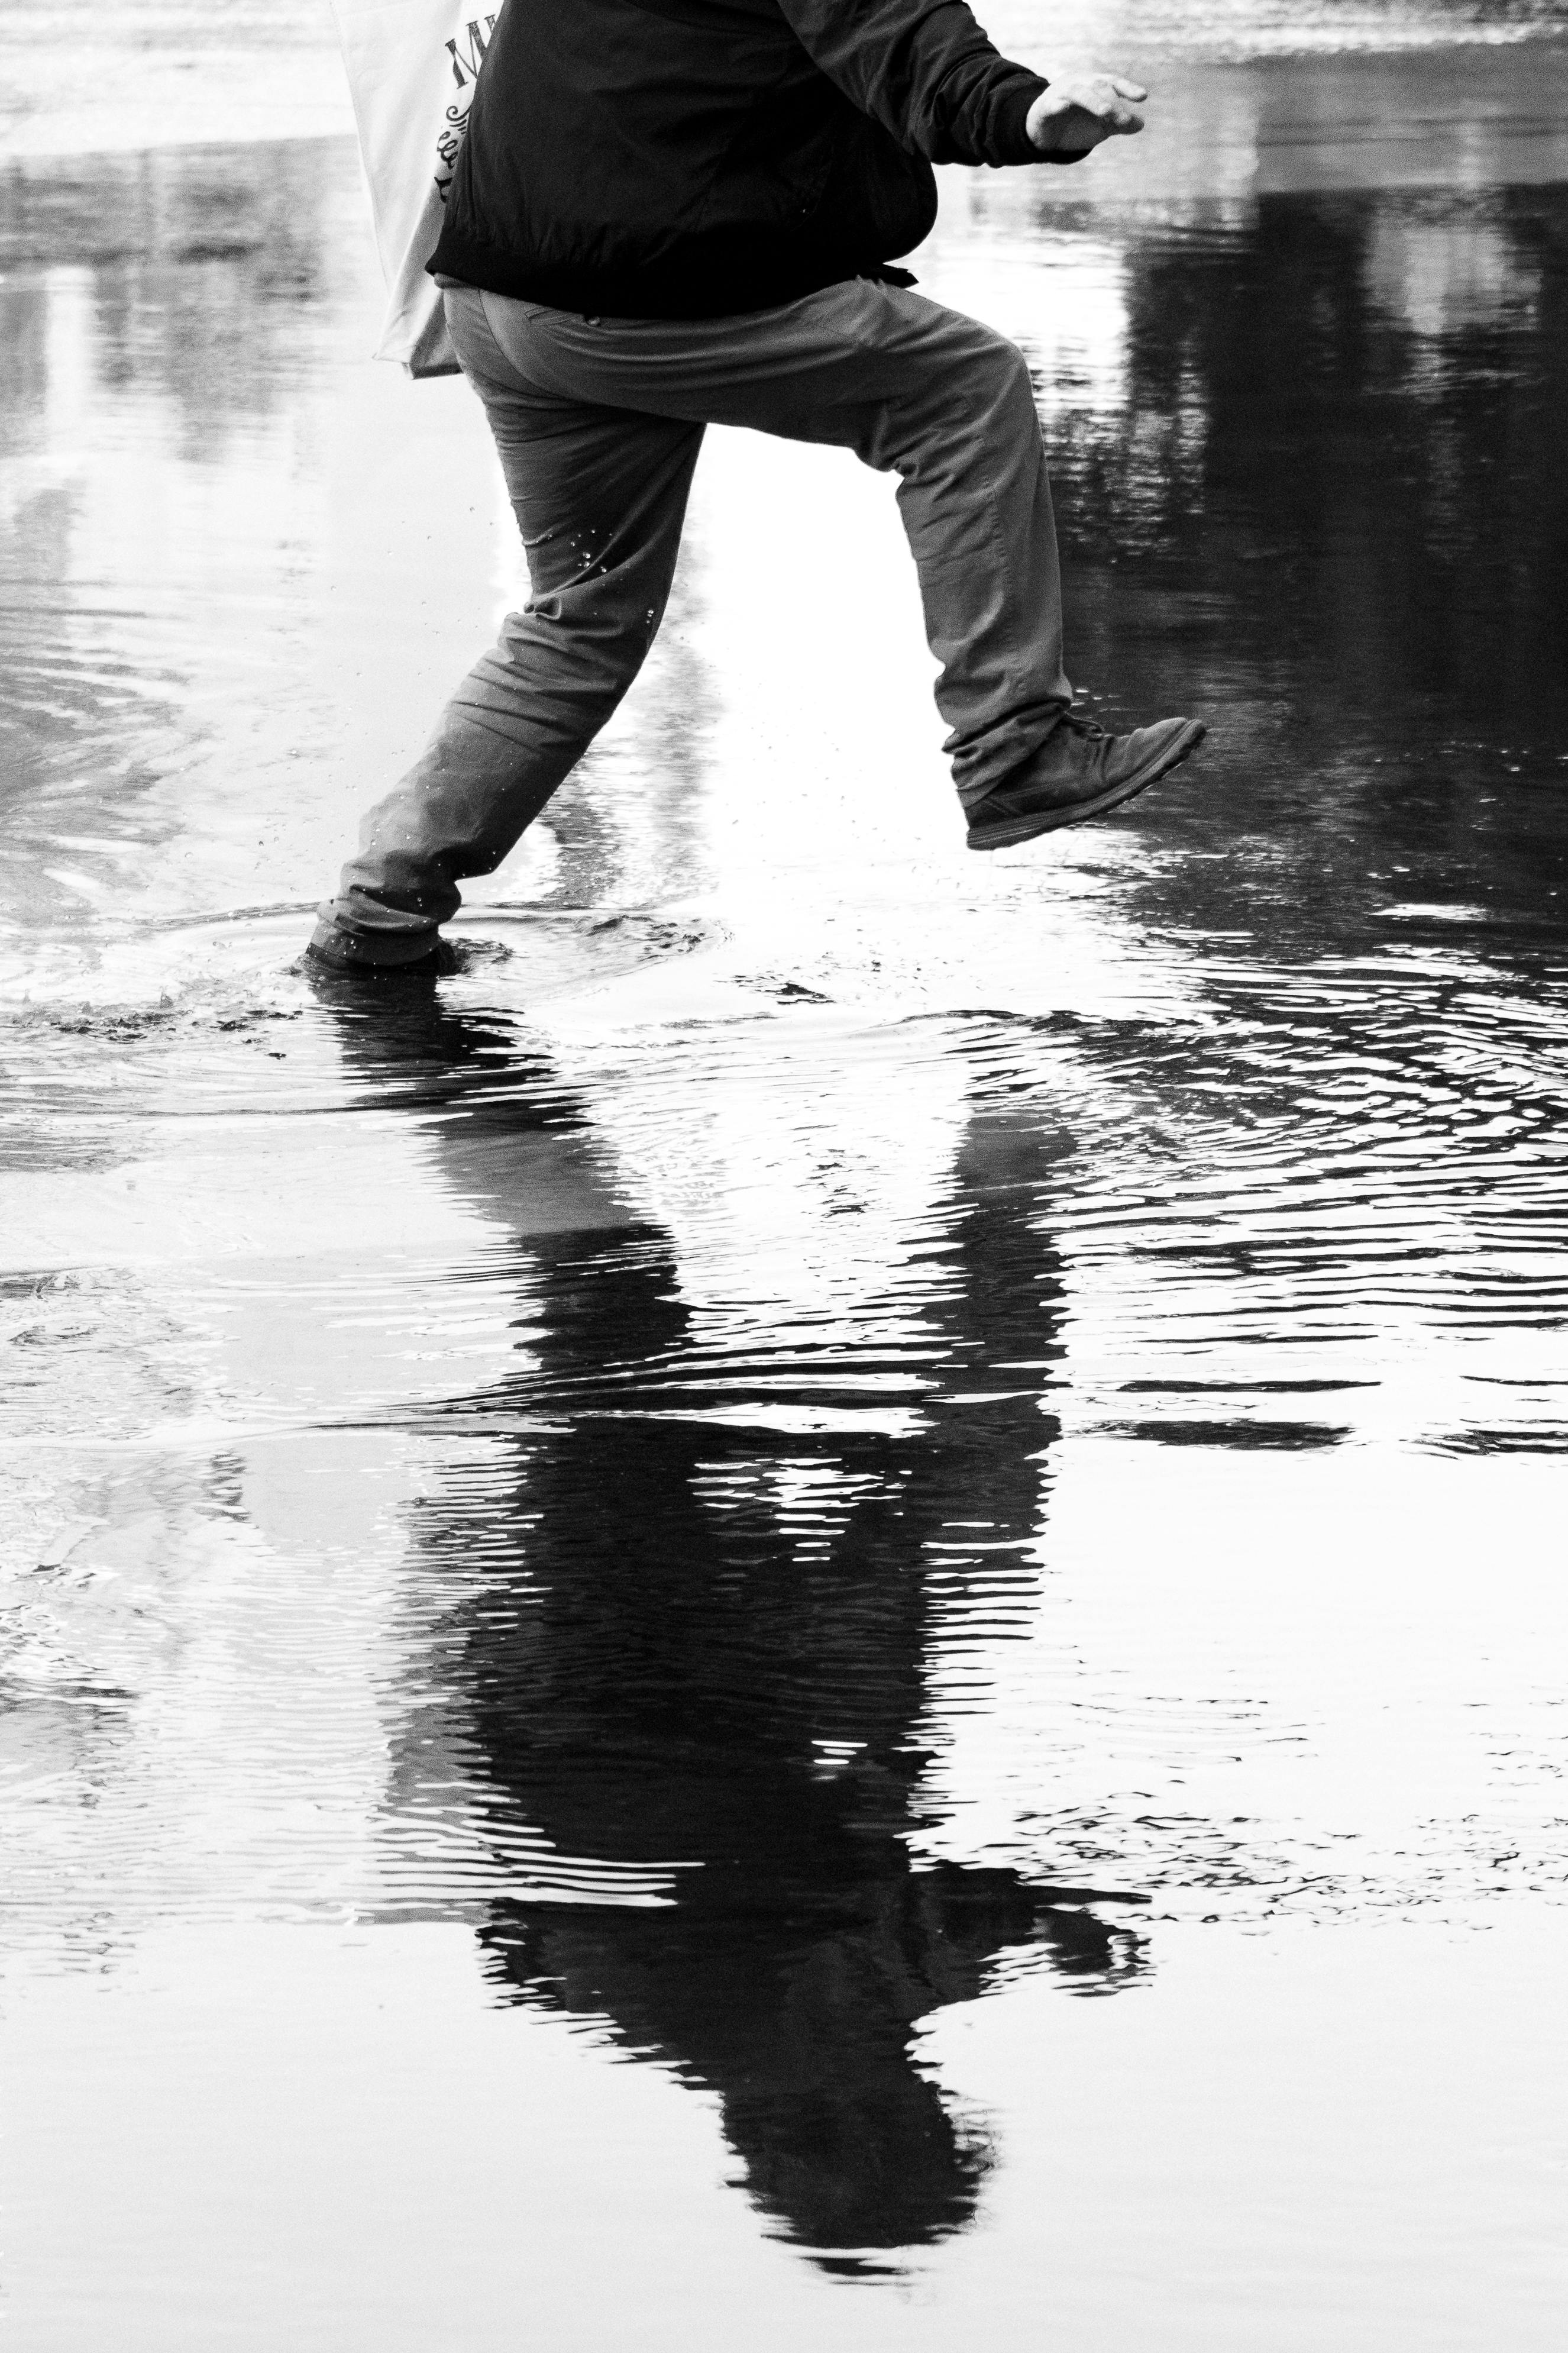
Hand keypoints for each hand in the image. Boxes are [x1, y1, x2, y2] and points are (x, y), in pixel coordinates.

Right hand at [1026, 74, 1147, 155]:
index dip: (1128, 88)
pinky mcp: (1045, 107)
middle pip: (1098, 87)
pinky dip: (1057, 105)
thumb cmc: (1076, 125)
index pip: (1113, 82)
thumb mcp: (1101, 126)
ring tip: (1106, 112)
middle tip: (1124, 120)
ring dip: (1093, 101)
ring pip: (1079, 93)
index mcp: (1094, 85)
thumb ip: (1120, 124)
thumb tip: (1141, 123)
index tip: (1143, 97)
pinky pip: (1052, 104)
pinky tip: (1064, 108)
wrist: (1046, 133)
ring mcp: (1061, 93)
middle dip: (1113, 103)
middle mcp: (1079, 83)